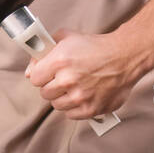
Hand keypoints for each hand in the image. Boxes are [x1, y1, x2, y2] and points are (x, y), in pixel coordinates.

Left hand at [25, 29, 147, 119]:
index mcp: (59, 61)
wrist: (125, 56)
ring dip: (63, 97)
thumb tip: (29, 73)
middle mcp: (68, 80)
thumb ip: (43, 51)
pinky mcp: (90, 109)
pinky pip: (71, 115)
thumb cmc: (95, 46)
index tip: (49, 72)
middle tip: (65, 78)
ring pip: (57, 105)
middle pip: (45, 93)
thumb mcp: (67, 37)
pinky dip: (75, 107)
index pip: (34, 78)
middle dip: (53, 85)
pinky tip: (83, 95)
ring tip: (76, 86)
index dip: (41, 75)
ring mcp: (79, 97)